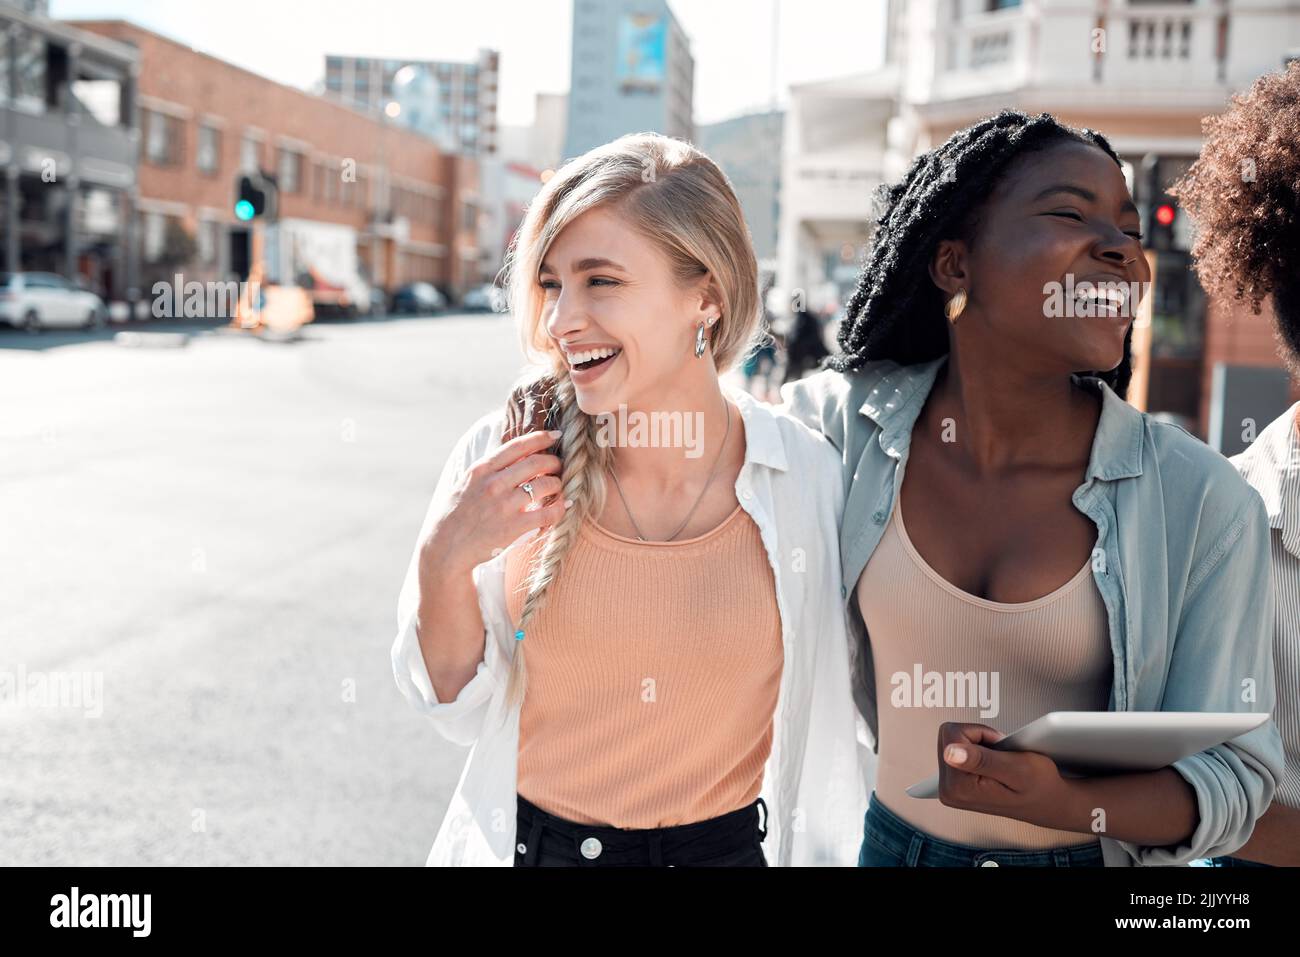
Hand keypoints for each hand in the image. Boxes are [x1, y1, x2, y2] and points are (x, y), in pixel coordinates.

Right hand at [420, 428, 569, 574]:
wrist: (446, 546)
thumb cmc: (457, 514)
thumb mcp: (468, 482)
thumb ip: (490, 469)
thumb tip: (519, 455)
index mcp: (482, 469)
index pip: (517, 445)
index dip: (541, 438)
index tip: (555, 435)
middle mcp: (494, 483)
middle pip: (537, 462)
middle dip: (554, 462)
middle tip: (559, 467)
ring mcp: (504, 505)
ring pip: (546, 485)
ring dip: (558, 484)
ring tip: (557, 488)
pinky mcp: (514, 527)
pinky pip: (547, 513)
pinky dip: (559, 509)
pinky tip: (563, 507)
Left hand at [936, 722, 1077, 831]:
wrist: (1045, 802)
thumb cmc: (1038, 786)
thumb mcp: (1018, 769)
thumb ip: (982, 759)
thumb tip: (950, 753)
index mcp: (959, 787)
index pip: (954, 733)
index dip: (982, 732)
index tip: (1001, 747)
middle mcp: (948, 791)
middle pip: (949, 735)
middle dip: (978, 737)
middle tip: (1000, 756)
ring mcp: (948, 788)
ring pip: (951, 740)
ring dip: (977, 743)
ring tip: (997, 761)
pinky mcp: (952, 784)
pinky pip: (956, 750)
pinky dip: (975, 750)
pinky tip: (990, 765)